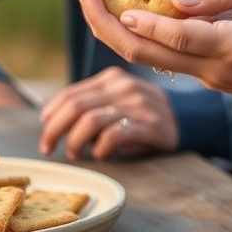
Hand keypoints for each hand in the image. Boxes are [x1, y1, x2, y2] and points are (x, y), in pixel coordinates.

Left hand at [38, 67, 178, 160]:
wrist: (187, 117)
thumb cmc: (144, 112)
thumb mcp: (120, 97)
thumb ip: (94, 100)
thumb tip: (55, 119)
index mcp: (112, 77)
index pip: (71, 93)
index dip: (51, 113)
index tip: (44, 127)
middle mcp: (122, 87)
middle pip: (76, 107)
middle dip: (54, 130)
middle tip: (48, 148)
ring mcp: (136, 105)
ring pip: (90, 120)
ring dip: (75, 141)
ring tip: (75, 153)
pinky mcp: (148, 125)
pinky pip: (113, 135)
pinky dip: (100, 148)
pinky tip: (100, 154)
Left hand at [72, 0, 231, 112]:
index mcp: (230, 48)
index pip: (173, 35)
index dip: (138, 18)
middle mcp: (212, 70)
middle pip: (145, 54)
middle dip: (104, 22)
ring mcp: (210, 79)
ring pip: (153, 58)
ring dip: (120, 28)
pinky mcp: (213, 79)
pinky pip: (172, 57)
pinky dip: (147, 33)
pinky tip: (135, 9)